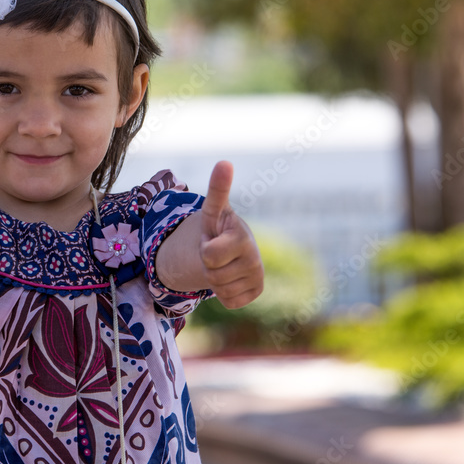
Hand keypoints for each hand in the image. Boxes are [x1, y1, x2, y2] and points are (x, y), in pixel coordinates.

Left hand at [199, 161, 263, 308]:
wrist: (234, 248)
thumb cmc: (220, 228)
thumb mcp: (214, 210)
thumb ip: (217, 189)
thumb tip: (224, 162)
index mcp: (242, 237)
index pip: (208, 255)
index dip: (205, 247)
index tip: (216, 236)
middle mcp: (255, 258)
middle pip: (211, 274)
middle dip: (208, 265)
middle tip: (216, 253)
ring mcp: (258, 277)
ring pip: (219, 289)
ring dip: (215, 279)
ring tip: (223, 263)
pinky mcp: (257, 292)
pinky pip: (229, 301)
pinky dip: (225, 293)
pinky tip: (231, 278)